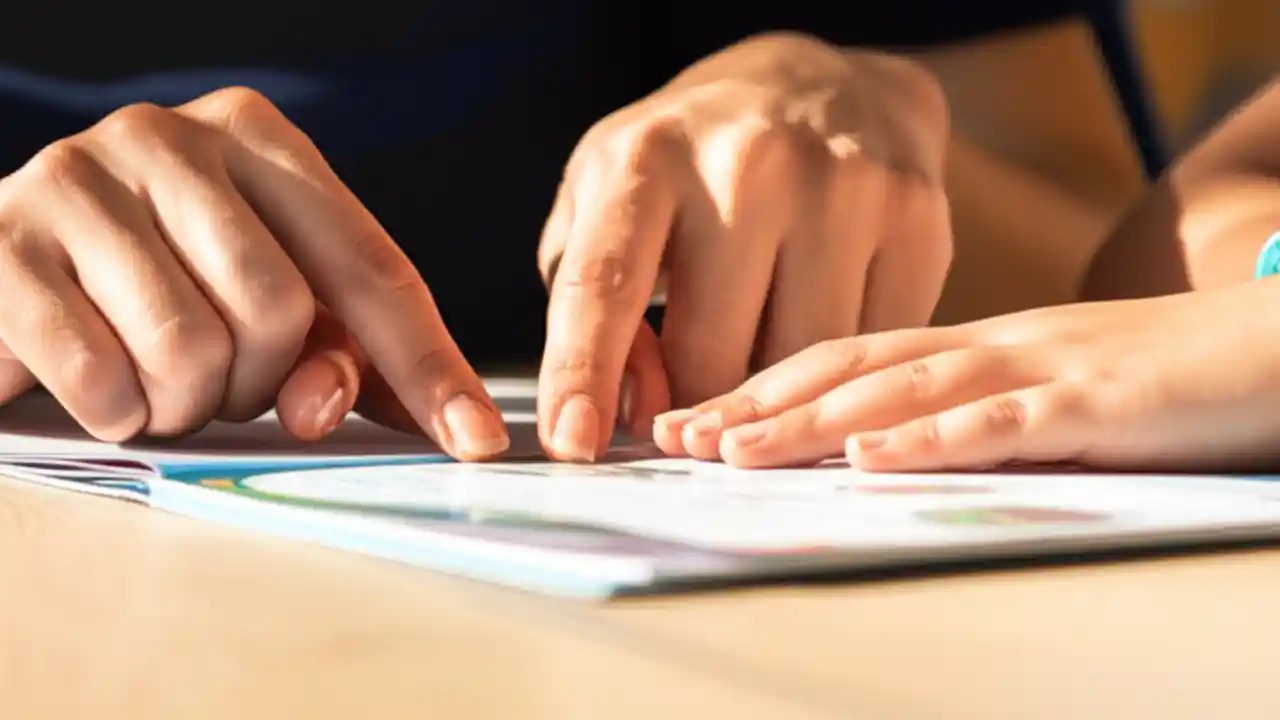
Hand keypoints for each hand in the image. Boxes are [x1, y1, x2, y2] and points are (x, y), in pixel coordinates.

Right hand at [0, 88, 507, 458]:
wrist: (10, 253)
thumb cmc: (157, 277)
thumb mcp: (265, 295)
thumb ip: (340, 350)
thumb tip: (376, 414)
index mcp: (258, 138)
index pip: (373, 266)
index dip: (429, 365)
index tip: (476, 441)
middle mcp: (170, 138)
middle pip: (278, 311)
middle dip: (258, 383)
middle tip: (221, 381)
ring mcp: (78, 178)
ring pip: (188, 347)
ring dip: (184, 404)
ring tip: (158, 380)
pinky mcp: (1, 241)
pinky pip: (99, 375)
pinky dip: (117, 411)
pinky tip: (105, 387)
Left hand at [537, 33, 951, 461]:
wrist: (821, 85)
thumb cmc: (691, 164)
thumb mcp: (609, 202)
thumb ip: (592, 305)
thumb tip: (635, 406)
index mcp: (647, 158)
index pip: (604, 284)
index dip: (581, 373)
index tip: (572, 447)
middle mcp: (748, 163)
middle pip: (709, 355)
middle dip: (693, 400)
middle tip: (695, 388)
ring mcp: (843, 187)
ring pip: (798, 366)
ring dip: (772, 385)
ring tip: (761, 331)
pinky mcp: (916, 217)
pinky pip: (872, 349)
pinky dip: (841, 359)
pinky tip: (822, 308)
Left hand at [655, 278, 1279, 471]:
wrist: (1265, 344)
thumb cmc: (1144, 379)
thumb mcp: (1033, 388)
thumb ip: (960, 410)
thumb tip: (869, 450)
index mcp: (966, 344)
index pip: (842, 359)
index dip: (760, 388)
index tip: (689, 422)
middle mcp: (985, 344)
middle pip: (851, 370)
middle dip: (759, 405)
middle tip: (678, 437)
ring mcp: (1037, 367)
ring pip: (906, 389)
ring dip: (815, 422)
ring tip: (738, 449)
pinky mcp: (1096, 401)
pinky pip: (1004, 420)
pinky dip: (933, 438)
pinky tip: (873, 456)